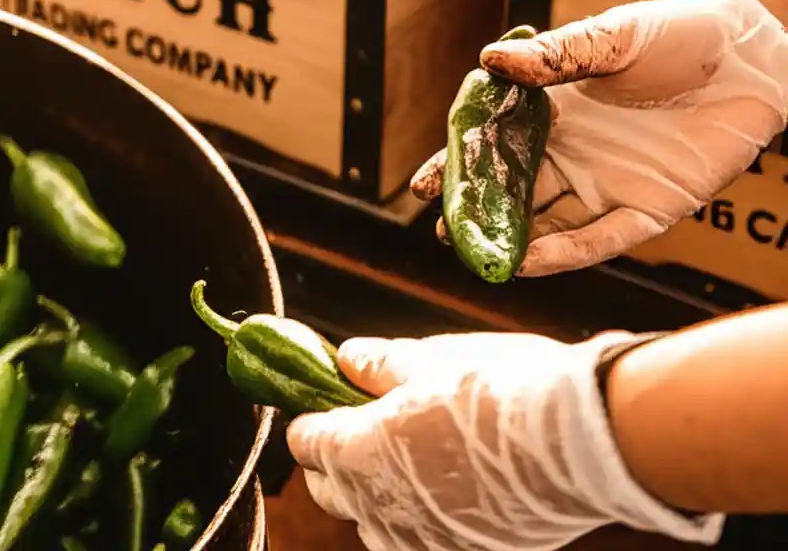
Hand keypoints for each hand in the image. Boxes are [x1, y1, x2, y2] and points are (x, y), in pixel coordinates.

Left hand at [286, 333, 723, 550]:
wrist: (584, 444)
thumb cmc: (502, 391)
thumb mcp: (431, 358)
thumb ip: (378, 364)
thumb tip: (347, 358)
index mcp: (356, 453)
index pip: (305, 442)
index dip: (313, 418)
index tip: (327, 402)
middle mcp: (379, 509)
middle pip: (329, 489)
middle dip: (334, 459)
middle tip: (361, 426)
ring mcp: (421, 542)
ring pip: (371, 525)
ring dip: (375, 496)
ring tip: (407, 461)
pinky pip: (420, 543)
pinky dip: (419, 520)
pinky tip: (446, 493)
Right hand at [414, 0, 787, 275]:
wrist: (753, 54)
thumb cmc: (680, 36)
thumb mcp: (611, 36)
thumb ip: (554, 55)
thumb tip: (490, 63)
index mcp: (554, 117)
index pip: (493, 149)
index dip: (457, 168)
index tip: (423, 184)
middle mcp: (573, 158)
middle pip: (512, 194)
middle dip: (476, 214)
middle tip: (442, 229)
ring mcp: (607, 187)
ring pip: (547, 225)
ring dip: (512, 242)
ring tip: (477, 254)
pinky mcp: (647, 211)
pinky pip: (599, 240)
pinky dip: (564, 254)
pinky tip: (530, 262)